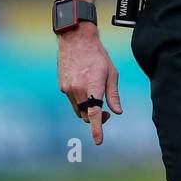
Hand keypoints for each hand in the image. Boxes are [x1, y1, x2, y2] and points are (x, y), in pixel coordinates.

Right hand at [57, 25, 121, 144]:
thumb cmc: (98, 55)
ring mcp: (68, 89)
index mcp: (93, 86)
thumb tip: (117, 111)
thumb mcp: (111, 72)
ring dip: (87, 110)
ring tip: (96, 98)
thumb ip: (113, 94)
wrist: (76, 40)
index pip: (94, 113)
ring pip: (78, 110)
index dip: (97, 129)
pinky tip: (85, 86)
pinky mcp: (62, 87)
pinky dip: (80, 100)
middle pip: (86, 115)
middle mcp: (78, 90)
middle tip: (106, 113)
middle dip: (96, 118)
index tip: (98, 141)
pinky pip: (72, 101)